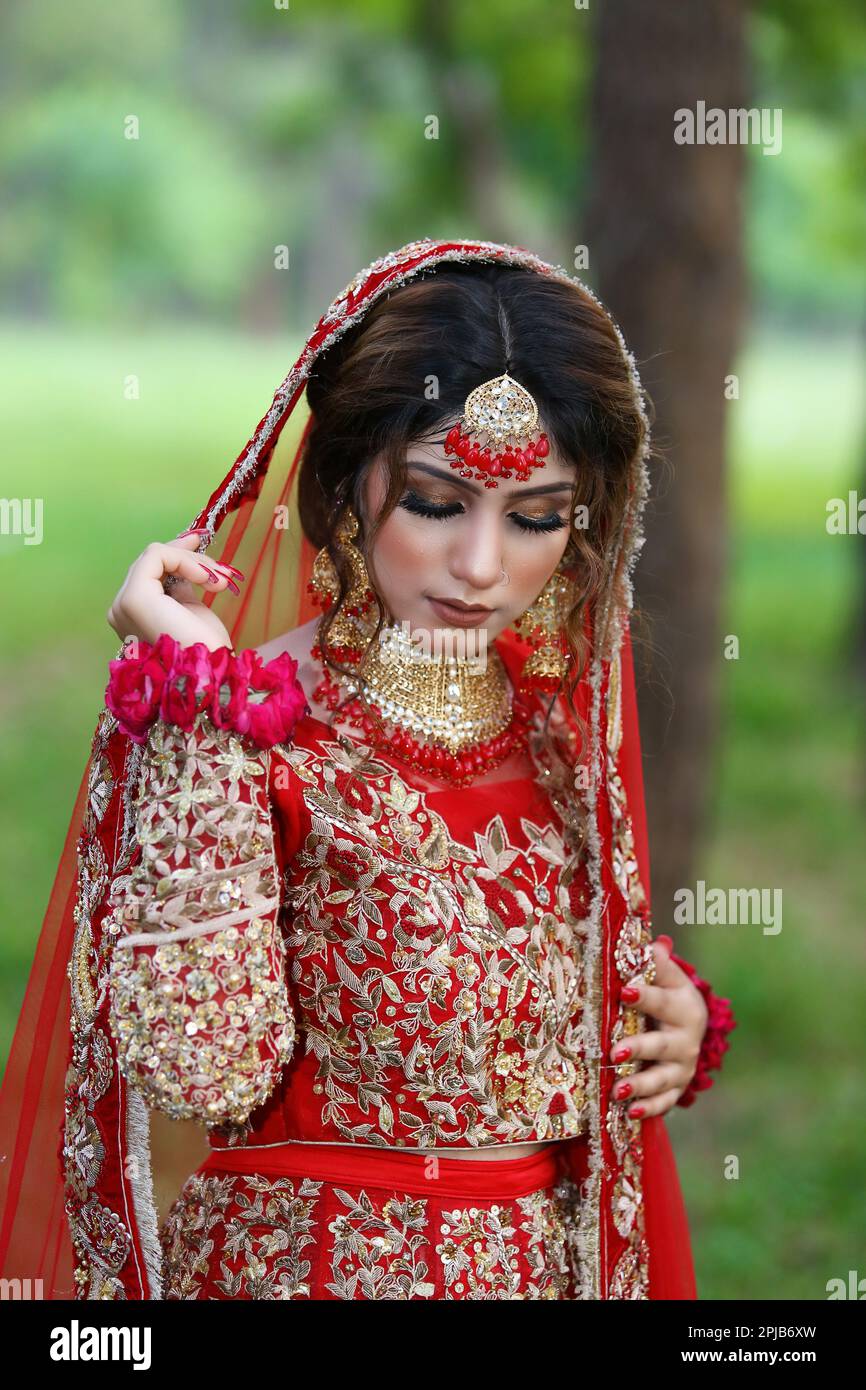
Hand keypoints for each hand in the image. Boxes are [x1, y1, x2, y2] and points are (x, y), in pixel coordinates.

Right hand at [106, 530, 241, 652]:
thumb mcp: (190, 609)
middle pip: (150, 563)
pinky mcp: (134, 596)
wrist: (210, 672)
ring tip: (219, 580)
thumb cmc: (205, 648)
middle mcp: (120, 609)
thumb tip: (184, 558)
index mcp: (132, 615)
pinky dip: (185, 559)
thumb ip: (180, 586)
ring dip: (193, 561)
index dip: (174, 555)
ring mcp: (123, 603)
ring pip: (155, 556)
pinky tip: (206, 578)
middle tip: (218, 564)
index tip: (199, 542)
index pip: (148, 573)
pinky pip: (157, 555)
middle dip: (187, 556)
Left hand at [609, 937, 708, 1119]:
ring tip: (617, 1090)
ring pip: (662, 1078)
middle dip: (640, 1048)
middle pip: (663, 1044)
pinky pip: (664, 1101)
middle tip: (615, 1051)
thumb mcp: (664, 975)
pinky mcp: (677, 1088)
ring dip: (639, 1085)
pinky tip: (630, 1112)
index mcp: (684, 1003)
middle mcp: (687, 1037)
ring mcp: (683, 1066)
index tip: (624, 992)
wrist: (687, 1023)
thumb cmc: (665, 994)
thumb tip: (643, 940)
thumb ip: (654, 961)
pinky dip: (649, 1108)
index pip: (662, 999)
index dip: (645, 996)